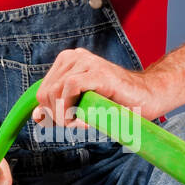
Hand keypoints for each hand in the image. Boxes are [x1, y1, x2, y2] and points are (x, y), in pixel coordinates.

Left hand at [31, 49, 159, 129]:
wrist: (147, 98)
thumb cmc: (116, 103)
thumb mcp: (81, 107)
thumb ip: (58, 109)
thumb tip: (36, 116)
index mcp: (67, 62)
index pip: (42, 91)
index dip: (49, 113)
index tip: (65, 124)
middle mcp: (74, 57)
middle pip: (45, 93)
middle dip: (56, 117)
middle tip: (76, 127)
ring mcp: (86, 61)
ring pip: (55, 91)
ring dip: (64, 116)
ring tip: (81, 125)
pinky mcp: (97, 71)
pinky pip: (70, 88)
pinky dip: (71, 109)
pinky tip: (84, 121)